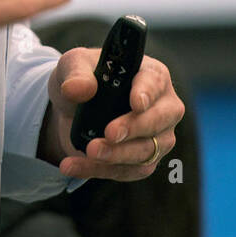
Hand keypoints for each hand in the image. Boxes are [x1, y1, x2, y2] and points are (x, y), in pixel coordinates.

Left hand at [39, 48, 183, 179]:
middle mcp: (163, 107)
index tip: (136, 103)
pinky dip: (99, 170)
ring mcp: (158, 137)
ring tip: (88, 151)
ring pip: (146, 151)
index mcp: (152, 75)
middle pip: (159, 120)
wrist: (72, 109)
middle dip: (134, 128)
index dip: (146, 93)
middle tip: (110, 133)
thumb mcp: (73, 65)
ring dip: (116, 155)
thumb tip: (77, 89)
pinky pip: (128, 171)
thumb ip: (76, 73)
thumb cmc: (84, 78)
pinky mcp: (143, 161)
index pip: (155, 82)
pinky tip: (73, 164)